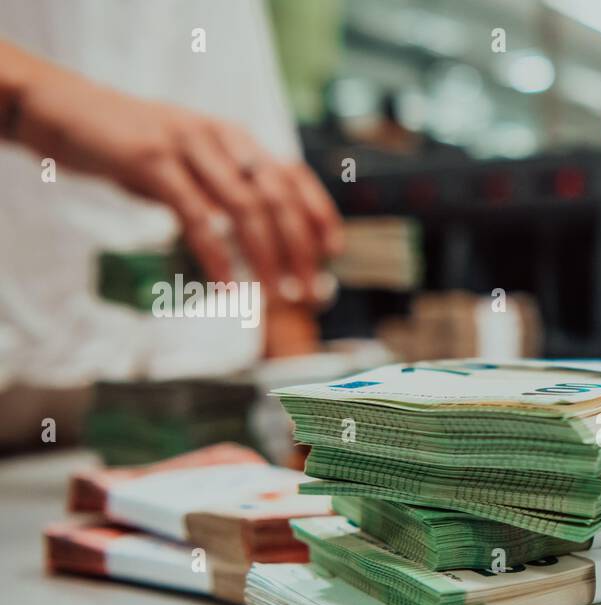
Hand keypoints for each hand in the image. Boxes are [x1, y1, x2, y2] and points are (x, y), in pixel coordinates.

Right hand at [13, 63, 342, 300]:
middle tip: (309, 291)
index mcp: (235, 137)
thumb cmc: (132, 146)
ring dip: (266, 257)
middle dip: (300, 248)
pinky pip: (196, 216)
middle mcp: (220, 137)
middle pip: (278, 196)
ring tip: (276, 296)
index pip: (293, 173)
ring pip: (245, 207)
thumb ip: (220, 190)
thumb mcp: (188, 162)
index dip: (319, 212)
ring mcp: (188, 145)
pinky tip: (227, 286)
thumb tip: (257, 241)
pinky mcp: (153, 162)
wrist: (65, 110)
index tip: (334, 251)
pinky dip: (217, 256)